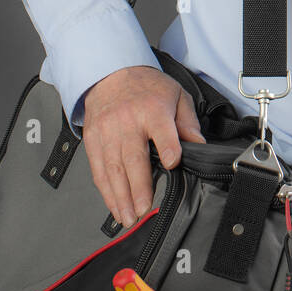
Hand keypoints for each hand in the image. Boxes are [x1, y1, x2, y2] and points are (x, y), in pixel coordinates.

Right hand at [82, 65, 205, 227]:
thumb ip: (188, 122)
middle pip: (132, 157)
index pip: (161, 130)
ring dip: (120, 196)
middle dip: (138, 187)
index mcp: (152, 109)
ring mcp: (107, 132)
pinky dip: (106, 190)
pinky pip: (99, 169)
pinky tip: (114, 206)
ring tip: (128, 217)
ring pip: (112, 168)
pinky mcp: (93, 139)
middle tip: (143, 210)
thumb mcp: (176, 95)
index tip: (172, 163)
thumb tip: (199, 145)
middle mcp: (127, 122)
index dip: (167, 147)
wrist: (110, 73)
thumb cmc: (147, 87)